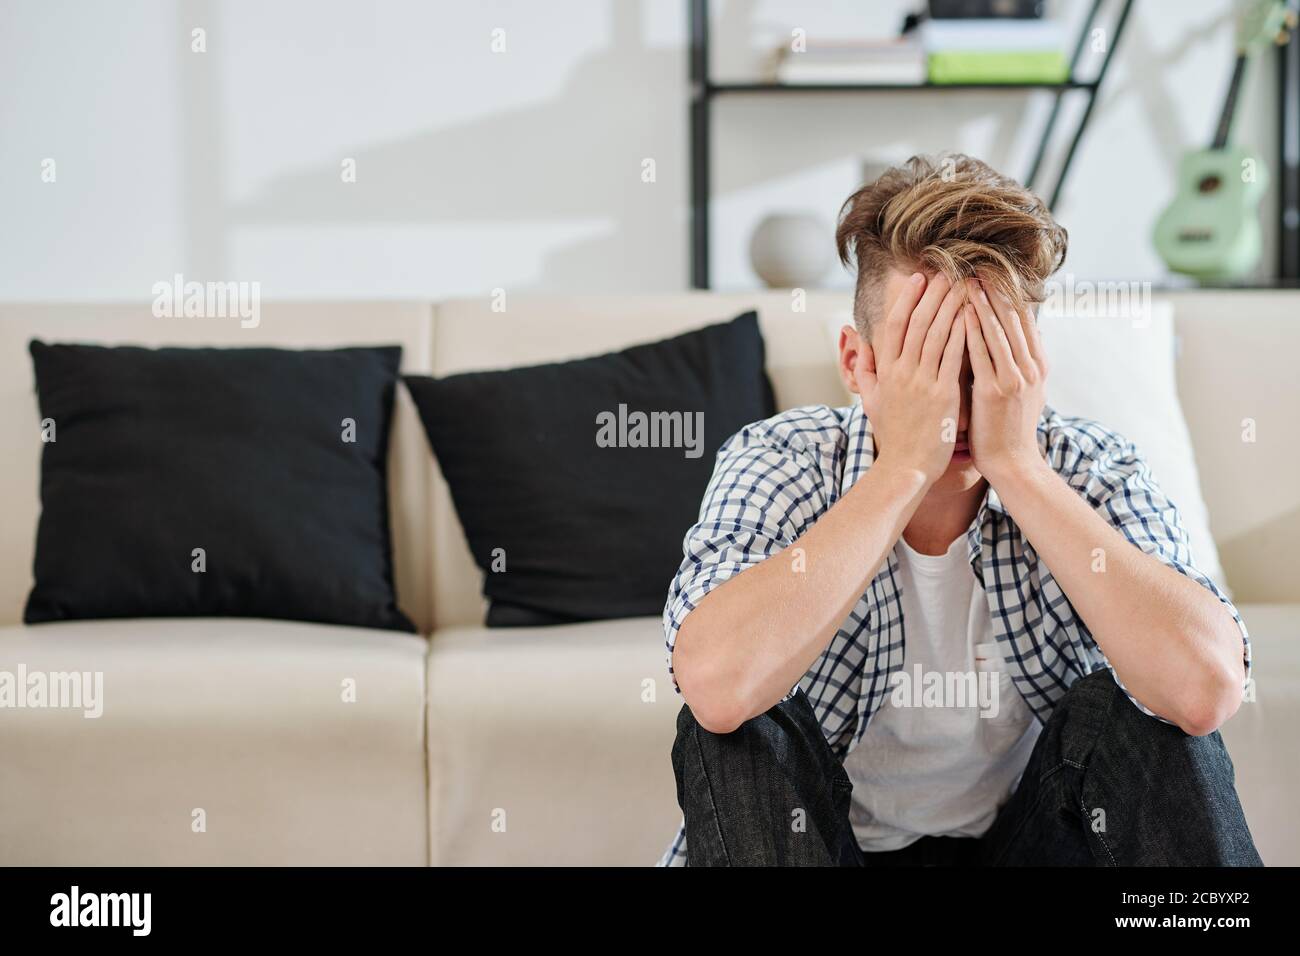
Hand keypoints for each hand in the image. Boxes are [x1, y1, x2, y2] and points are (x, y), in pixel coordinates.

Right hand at [855, 272, 966, 484]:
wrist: (906, 467)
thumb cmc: (893, 435)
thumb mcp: (871, 400)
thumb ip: (865, 370)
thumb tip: (858, 342)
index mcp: (887, 371)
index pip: (895, 325)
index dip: (907, 299)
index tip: (919, 278)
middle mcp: (903, 372)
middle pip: (918, 322)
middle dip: (934, 293)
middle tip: (948, 270)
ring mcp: (922, 382)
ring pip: (937, 333)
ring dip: (951, 305)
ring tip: (964, 284)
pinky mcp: (943, 394)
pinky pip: (954, 355)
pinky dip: (963, 332)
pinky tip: (973, 314)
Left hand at [964, 279, 1047, 485]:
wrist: (1013, 463)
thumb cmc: (1010, 428)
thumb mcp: (1025, 391)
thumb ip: (1022, 363)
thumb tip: (1020, 336)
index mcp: (1039, 365)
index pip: (1025, 320)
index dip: (1010, 294)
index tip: (996, 271)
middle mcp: (1031, 368)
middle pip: (1014, 318)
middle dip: (997, 290)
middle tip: (981, 264)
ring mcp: (1015, 379)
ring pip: (999, 331)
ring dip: (983, 302)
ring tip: (970, 278)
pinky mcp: (995, 391)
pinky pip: (982, 353)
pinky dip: (973, 329)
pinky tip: (962, 311)